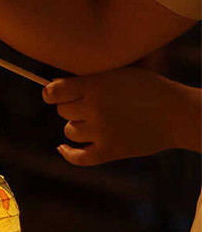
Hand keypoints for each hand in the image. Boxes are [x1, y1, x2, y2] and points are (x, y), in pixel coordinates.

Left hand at [42, 67, 185, 165]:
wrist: (178, 113)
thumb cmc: (150, 89)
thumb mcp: (120, 74)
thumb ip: (91, 80)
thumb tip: (56, 88)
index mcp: (96, 86)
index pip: (54, 92)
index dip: (52, 93)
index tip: (54, 94)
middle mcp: (94, 108)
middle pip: (63, 111)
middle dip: (72, 108)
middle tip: (91, 106)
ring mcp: (101, 131)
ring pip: (70, 131)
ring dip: (78, 127)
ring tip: (97, 121)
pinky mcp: (109, 151)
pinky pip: (78, 157)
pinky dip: (68, 153)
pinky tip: (62, 148)